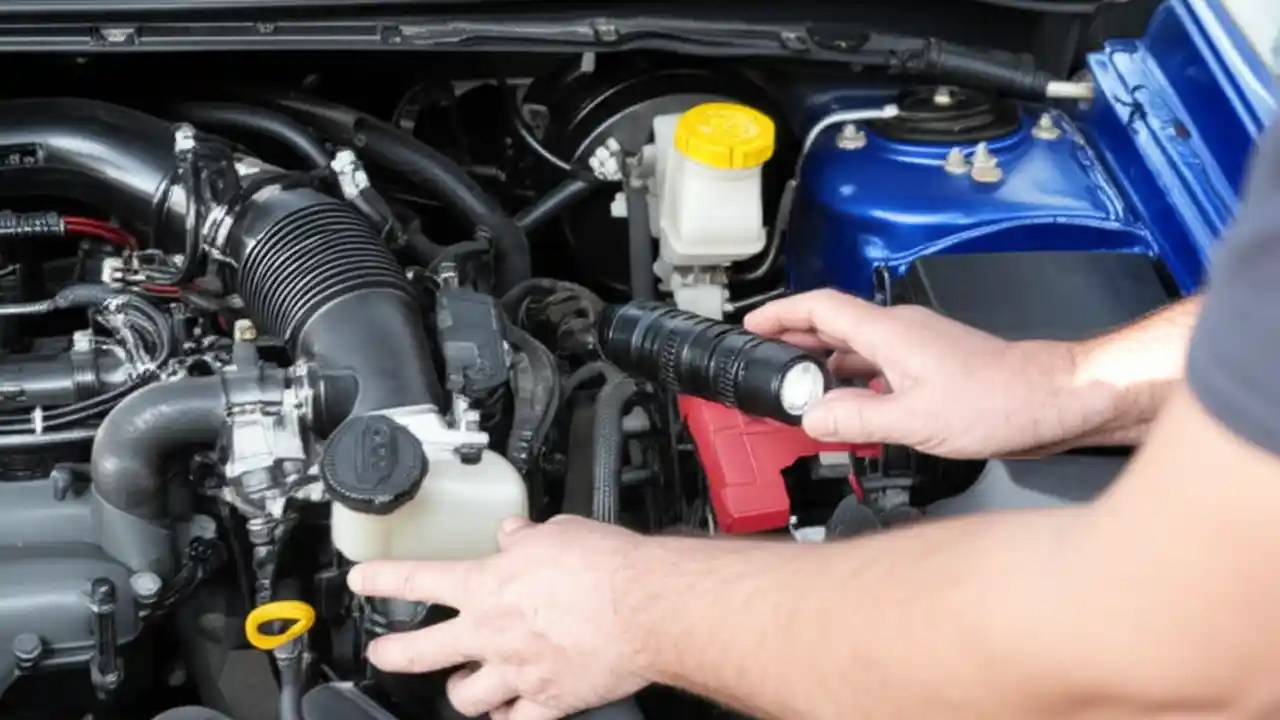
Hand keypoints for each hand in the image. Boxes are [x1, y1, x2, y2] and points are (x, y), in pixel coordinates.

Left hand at [347, 516, 649, 719]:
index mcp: (489, 585)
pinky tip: (506, 713)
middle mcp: (492, 632)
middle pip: (420, 653)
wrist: (646, 607)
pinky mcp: (549, 700)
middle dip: (394, 654)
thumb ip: (527, 538)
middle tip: (383, 654)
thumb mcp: (559, 532)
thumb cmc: (608, 566)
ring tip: (462, 687)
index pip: (418, 580)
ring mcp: (517, 672)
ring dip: (460, 692)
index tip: (362, 580)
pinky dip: (506, 719)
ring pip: (465, 698)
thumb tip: (513, 533)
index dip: (382, 579)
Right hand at [745, 289, 1119, 458]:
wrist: (1052, 399)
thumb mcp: (914, 419)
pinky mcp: (933, 367)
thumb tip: (814, 418)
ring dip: (825, 363)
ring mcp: (919, 347)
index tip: (753, 325)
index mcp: (890, 333)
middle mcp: (902, 332)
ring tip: (802, 388)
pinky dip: (855, 379)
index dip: (782, 314)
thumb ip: (856, 420)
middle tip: (766, 358)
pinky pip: (880, 365)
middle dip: (795, 339)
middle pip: (834, 324)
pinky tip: (852, 405)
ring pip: (857, 347)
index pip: (821, 308)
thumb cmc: (999, 401)